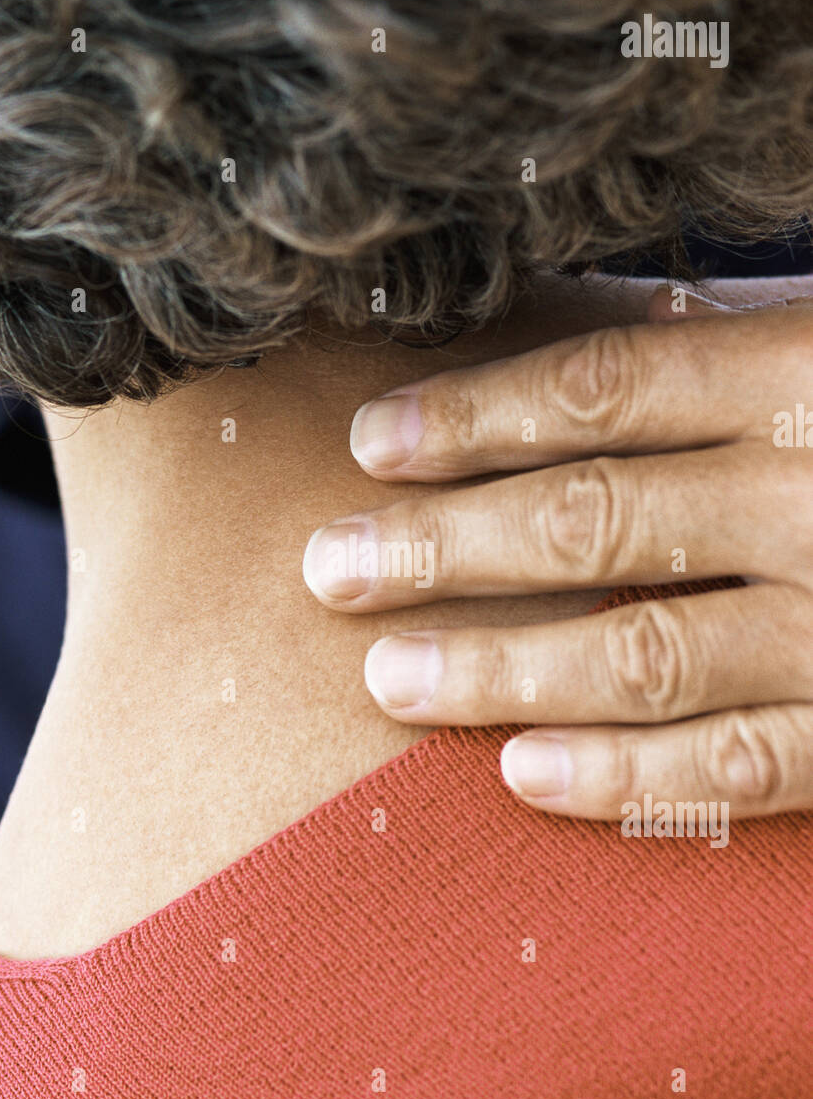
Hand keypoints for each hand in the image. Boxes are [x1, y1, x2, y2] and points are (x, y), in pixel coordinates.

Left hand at [302, 287, 812, 820]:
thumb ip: (742, 350)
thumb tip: (614, 320)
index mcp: (808, 381)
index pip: (610, 391)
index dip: (477, 417)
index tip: (372, 442)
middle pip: (596, 520)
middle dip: (446, 547)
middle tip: (333, 568)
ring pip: (644, 654)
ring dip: (500, 671)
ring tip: (388, 680)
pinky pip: (735, 769)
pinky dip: (624, 778)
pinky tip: (521, 774)